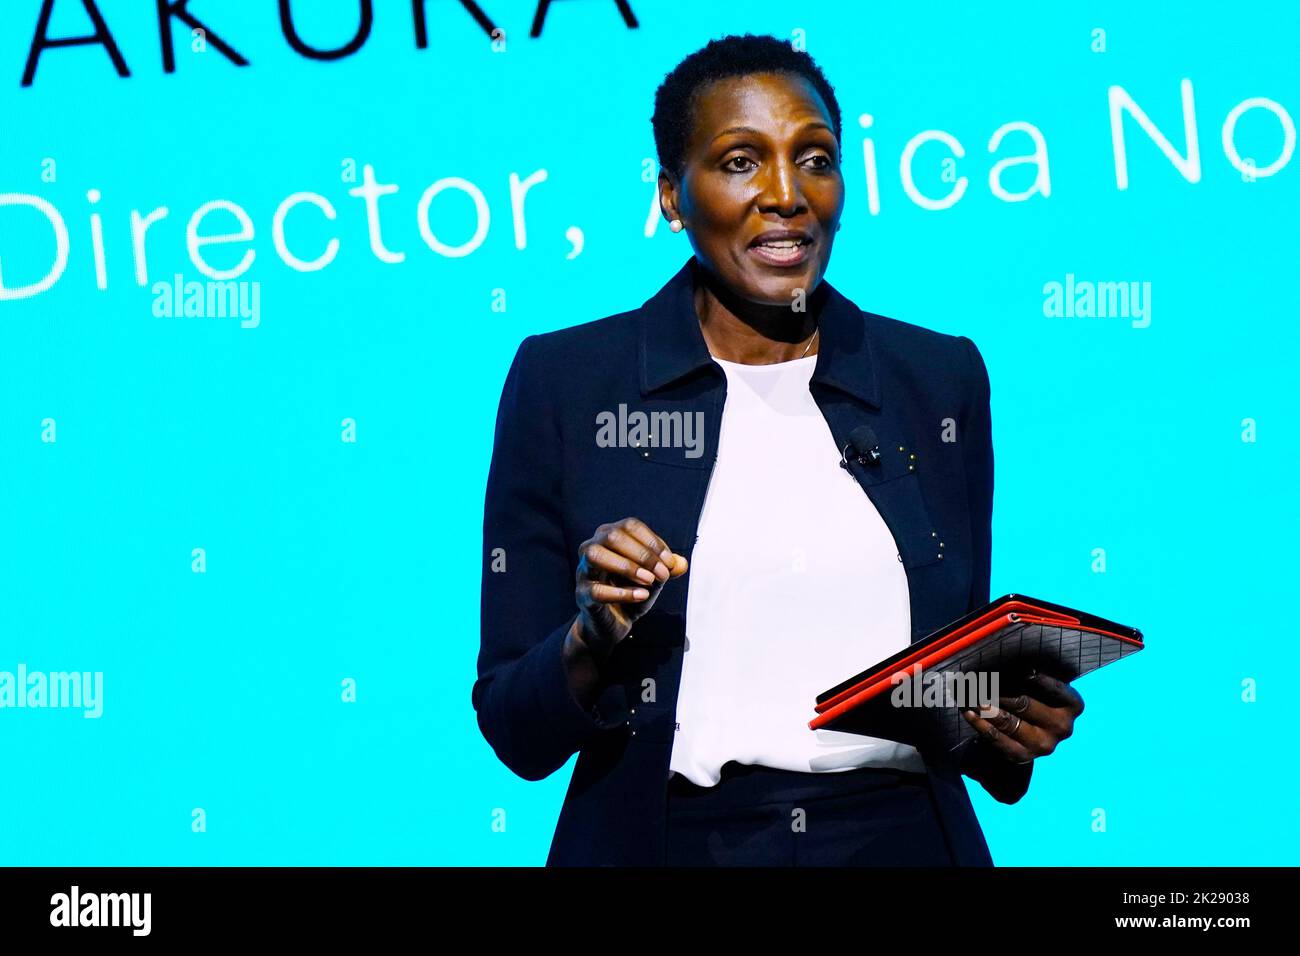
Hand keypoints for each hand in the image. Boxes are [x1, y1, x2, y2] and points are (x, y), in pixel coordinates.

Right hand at [572, 517, 687, 659]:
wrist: (613, 624)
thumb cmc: (631, 593)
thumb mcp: (654, 579)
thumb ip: (667, 569)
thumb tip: (681, 563)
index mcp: (609, 537)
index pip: (629, 526)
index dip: (652, 541)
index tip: (670, 562)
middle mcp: (592, 548)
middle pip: (612, 536)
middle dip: (643, 554)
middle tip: (662, 573)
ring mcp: (583, 571)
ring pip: (596, 555)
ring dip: (627, 567)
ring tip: (649, 581)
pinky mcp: (582, 594)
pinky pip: (597, 590)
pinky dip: (622, 593)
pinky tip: (641, 596)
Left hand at [960, 670, 1083, 764]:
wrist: (1035, 732)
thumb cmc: (1039, 697)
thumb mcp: (1043, 684)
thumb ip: (1032, 674)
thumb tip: (1006, 662)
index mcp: (1073, 704)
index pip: (1050, 685)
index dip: (1027, 675)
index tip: (1007, 666)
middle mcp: (1063, 727)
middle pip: (1024, 703)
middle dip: (996, 690)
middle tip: (975, 679)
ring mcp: (1044, 744)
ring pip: (1009, 722)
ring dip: (985, 708)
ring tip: (969, 696)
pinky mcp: (1023, 756)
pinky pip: (998, 740)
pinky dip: (981, 725)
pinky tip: (969, 714)